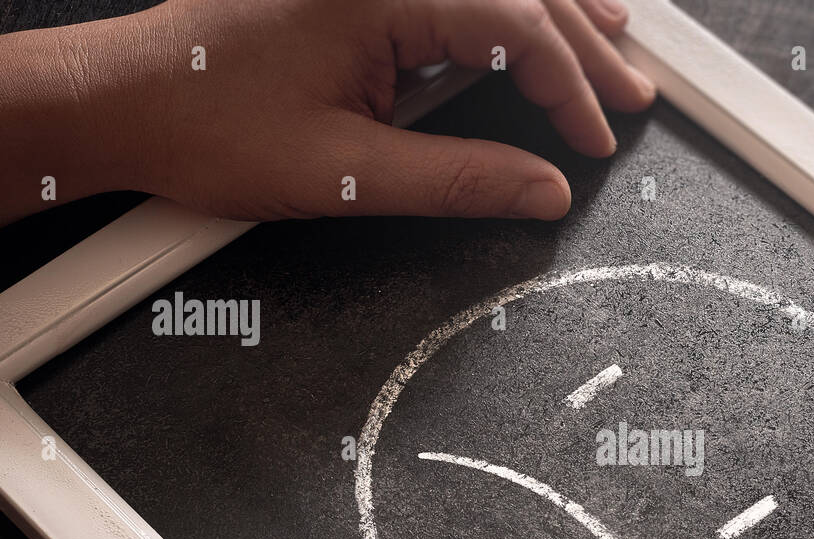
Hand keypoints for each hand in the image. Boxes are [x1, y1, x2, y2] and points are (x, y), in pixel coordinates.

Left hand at [0, 0, 654, 225]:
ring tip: (615, 45)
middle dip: (583, 44)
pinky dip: (504, 13)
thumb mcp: (347, 173)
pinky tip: (535, 21)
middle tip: (632, 94)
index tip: (596, 139)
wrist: (124, 103)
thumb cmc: (209, 126)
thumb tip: (541, 190)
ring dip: (556, 15)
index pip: (512, 25)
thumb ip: (459, 179)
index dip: (568, 86)